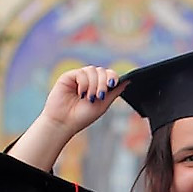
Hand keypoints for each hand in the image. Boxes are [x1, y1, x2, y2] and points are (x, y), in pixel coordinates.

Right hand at [10, 66, 127, 169]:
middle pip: (102, 71)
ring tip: (89, 97)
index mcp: (98, 87)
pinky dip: (84, 83)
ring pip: (92, 70)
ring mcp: (79, 77)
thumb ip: (114, 92)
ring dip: (94, 84)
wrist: (64, 122)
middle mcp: (89, 80)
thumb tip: (127, 81)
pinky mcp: (69, 76)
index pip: (109, 75)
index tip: (113, 84)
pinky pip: (81, 72)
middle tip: (100, 96)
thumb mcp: (103, 105)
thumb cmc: (82, 116)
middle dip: (104, 83)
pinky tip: (80, 93)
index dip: (113, 76)